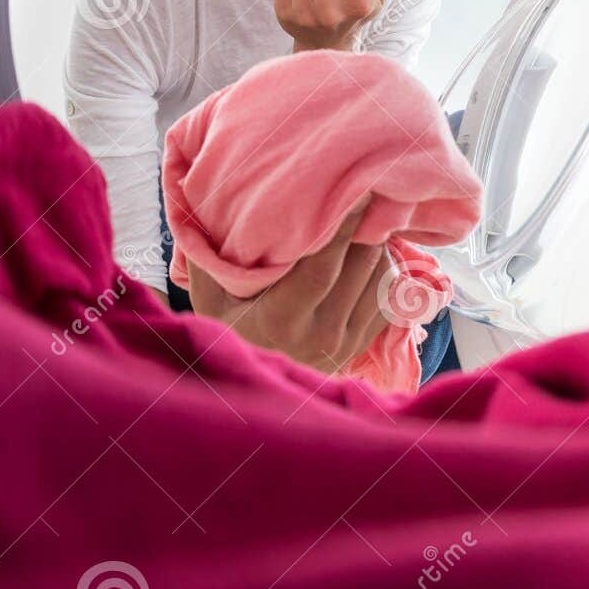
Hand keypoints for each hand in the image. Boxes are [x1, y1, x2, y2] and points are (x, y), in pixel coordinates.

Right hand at [187, 201, 393, 373]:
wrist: (252, 395)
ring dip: (378, 246)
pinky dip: (385, 271)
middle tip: (368, 193)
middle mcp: (320, 335)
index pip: (322, 267)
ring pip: (380, 280)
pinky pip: (388, 298)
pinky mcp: (361, 346)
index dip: (343, 229)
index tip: (355, 192)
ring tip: (366, 222)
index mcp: (282, 321)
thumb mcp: (209, 302)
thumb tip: (200, 209)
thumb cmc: (228, 334)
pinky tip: (371, 253)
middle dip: (367, 227)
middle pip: (360, 268)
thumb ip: (207, 261)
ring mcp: (346, 343)